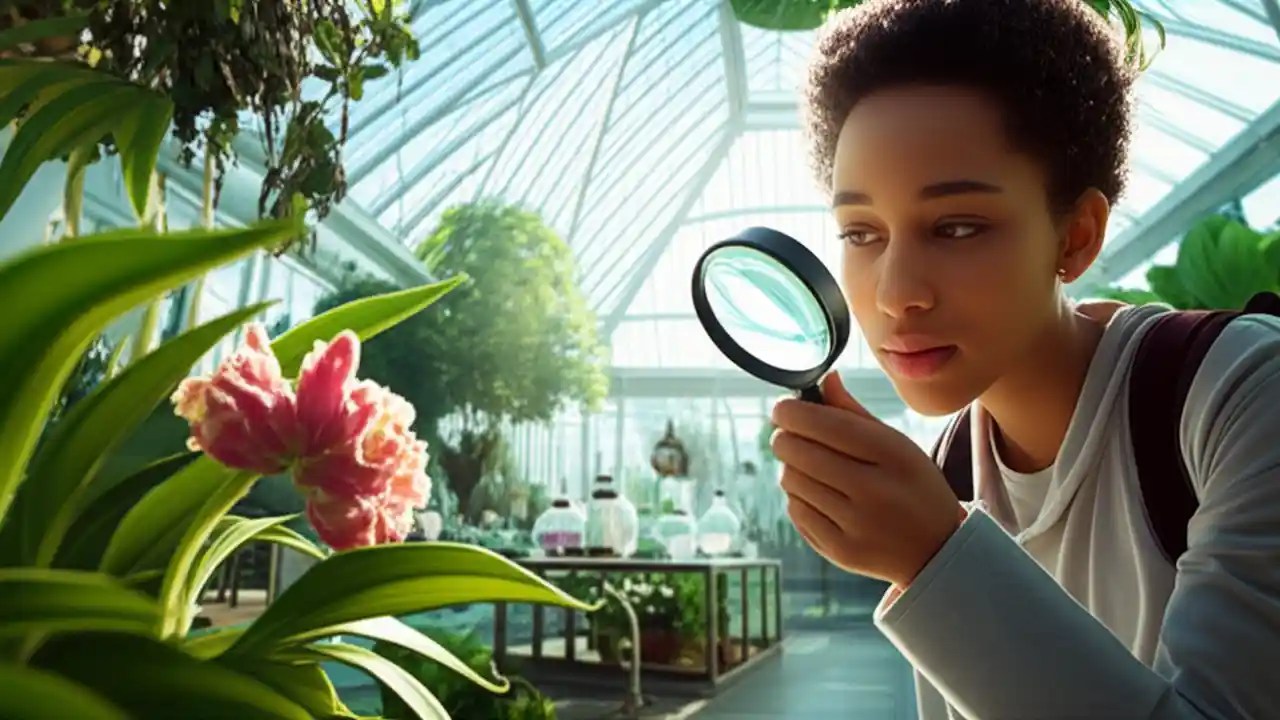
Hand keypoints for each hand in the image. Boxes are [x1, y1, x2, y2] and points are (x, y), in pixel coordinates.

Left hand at [771, 372, 962, 586]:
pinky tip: (820, 497)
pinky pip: (795, 511)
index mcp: (893, 454)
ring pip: (791, 480)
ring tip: (811, 468)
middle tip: (789, 436)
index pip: (825, 424)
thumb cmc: (911, 485)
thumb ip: (855, 412)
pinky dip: (799, 499)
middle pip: (798, 451)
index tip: (782, 409)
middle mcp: (874, 490)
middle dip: (785, 438)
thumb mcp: (897, 444)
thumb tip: (824, 379)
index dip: (792, 412)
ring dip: (792, 468)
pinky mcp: (841, 550)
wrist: (937, 551)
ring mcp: (856, 524)